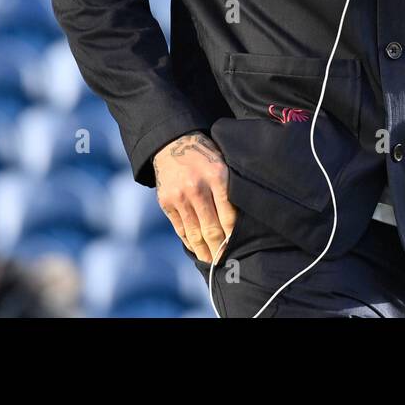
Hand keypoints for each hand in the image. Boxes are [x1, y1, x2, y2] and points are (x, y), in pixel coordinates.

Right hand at [152, 132, 235, 264]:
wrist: (172, 142)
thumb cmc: (205, 155)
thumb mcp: (223, 163)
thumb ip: (230, 188)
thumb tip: (238, 222)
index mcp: (217, 176)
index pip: (228, 215)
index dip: (232, 236)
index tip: (236, 248)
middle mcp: (197, 188)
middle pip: (211, 228)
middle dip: (219, 248)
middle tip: (225, 261)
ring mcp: (180, 196)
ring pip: (194, 232)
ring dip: (203, 250)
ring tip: (210, 261)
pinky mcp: (166, 202)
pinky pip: (180, 228)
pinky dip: (188, 241)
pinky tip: (196, 249)